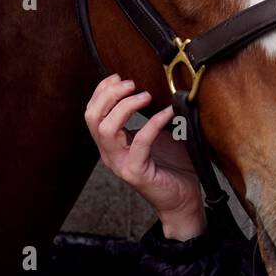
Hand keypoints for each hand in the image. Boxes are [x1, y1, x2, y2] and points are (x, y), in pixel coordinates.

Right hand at [84, 74, 204, 238]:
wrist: (183, 199)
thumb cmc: (172, 166)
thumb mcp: (157, 134)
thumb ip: (149, 114)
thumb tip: (159, 85)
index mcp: (111, 143)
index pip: (92, 112)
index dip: (101, 91)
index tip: (118, 76)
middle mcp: (110, 154)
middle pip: (92, 118)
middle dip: (108, 95)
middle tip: (130, 83)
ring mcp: (121, 164)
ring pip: (106, 129)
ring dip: (125, 107)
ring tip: (145, 96)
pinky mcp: (137, 172)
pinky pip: (140, 142)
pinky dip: (153, 123)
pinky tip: (168, 113)